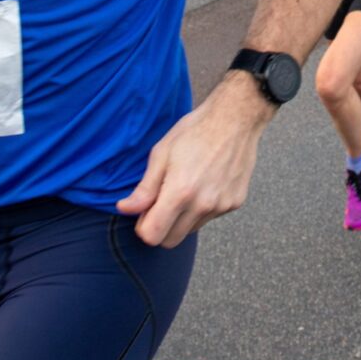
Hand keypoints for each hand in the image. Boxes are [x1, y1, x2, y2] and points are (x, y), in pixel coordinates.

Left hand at [117, 73, 272, 246]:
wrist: (235, 119)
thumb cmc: (195, 131)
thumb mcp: (162, 153)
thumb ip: (144, 188)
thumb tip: (125, 209)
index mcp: (180, 193)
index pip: (153, 236)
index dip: (143, 227)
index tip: (145, 212)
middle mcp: (202, 205)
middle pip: (171, 240)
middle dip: (161, 228)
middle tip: (161, 202)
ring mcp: (221, 206)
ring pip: (191, 230)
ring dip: (182, 218)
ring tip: (186, 188)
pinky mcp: (235, 202)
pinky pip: (210, 217)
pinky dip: (203, 208)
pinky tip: (205, 183)